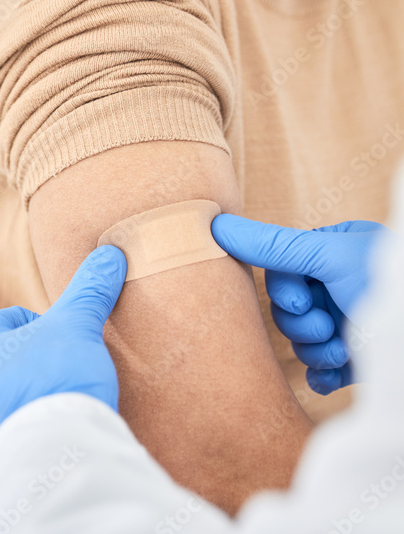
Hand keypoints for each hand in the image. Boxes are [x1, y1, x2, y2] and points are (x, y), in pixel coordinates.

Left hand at [0, 245, 125, 508]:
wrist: (45, 458)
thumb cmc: (54, 381)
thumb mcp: (76, 328)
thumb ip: (89, 291)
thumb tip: (111, 253)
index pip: (11, 322)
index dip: (45, 331)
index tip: (68, 348)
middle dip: (28, 373)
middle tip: (65, 385)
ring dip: (18, 414)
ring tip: (54, 423)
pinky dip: (13, 453)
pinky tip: (41, 454)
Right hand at [211, 215, 386, 394]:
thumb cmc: (392, 290)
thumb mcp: (331, 259)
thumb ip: (273, 246)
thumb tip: (215, 224)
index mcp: (338, 253)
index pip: (284, 268)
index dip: (285, 290)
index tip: (303, 297)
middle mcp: (342, 287)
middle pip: (289, 308)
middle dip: (303, 324)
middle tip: (326, 326)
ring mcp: (349, 325)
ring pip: (303, 341)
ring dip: (317, 350)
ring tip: (344, 351)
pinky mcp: (358, 362)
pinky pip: (320, 370)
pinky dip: (324, 375)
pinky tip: (336, 376)